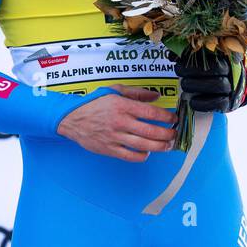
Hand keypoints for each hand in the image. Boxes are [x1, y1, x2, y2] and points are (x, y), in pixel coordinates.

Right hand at [56, 85, 177, 161]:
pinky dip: (142, 155)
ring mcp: (115, 137)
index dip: (166, 116)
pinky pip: (131, 156)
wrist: (72, 119)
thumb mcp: (114, 91)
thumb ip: (136, 93)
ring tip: (167, 145)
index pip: (150, 112)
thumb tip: (155, 97)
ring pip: (143, 145)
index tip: (173, 118)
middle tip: (174, 134)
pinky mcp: (109, 149)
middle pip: (151, 131)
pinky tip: (147, 151)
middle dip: (167, 134)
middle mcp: (120, 122)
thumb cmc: (93, 104)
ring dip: (160, 146)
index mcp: (122, 106)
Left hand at [173, 49, 246, 112]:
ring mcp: (231, 87)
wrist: (231, 89)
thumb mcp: (204, 62)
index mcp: (223, 58)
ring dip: (198, 86)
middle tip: (180, 74)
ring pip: (218, 84)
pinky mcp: (229, 102)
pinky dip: (203, 104)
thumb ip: (189, 57)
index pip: (211, 53)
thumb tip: (172, 56)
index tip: (179, 64)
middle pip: (216, 68)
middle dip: (194, 71)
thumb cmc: (213, 73)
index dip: (194, 58)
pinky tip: (192, 102)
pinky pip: (219, 103)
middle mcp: (230, 71)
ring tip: (184, 88)